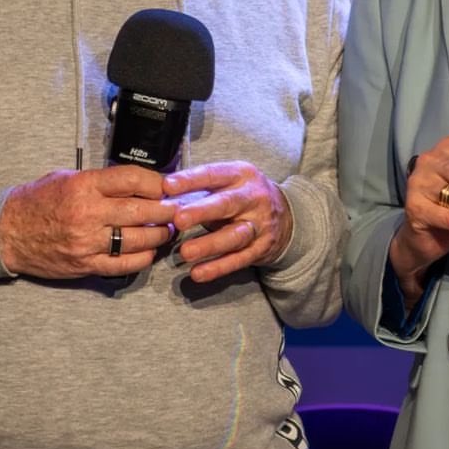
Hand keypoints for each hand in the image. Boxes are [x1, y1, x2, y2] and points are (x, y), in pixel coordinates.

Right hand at [0, 166, 175, 278]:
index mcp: (84, 185)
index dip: (157, 183)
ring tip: (166, 230)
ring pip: (137, 240)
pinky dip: (142, 258)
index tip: (167, 186)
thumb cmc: (39, 200)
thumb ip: (102, 180)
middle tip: (177, 209)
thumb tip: (139, 182)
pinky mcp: (85, 265)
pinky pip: (123, 264)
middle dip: (166, 211)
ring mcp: (87, 242)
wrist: (6, 232)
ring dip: (158, 235)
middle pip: (141, 211)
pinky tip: (149, 251)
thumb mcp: (68, 177)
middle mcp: (88, 213)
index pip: (133, 180)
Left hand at [162, 160, 291, 282]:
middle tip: (178, 219)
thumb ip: (201, 186)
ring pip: (234, 235)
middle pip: (226, 204)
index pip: (213, 175)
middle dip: (202, 212)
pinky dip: (218, 267)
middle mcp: (253, 198)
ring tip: (185, 252)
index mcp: (241, 175)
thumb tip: (161, 192)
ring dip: (209, 245)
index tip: (167, 186)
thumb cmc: (244, 195)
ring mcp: (259, 225)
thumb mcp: (230, 181)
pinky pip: (238, 259)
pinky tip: (198, 273)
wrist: (287, 216)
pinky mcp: (261, 248)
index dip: (190, 180)